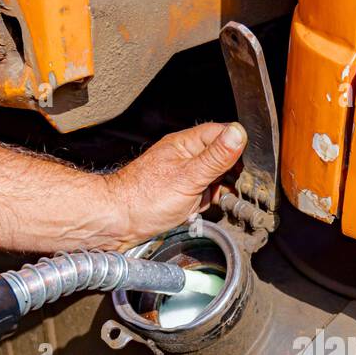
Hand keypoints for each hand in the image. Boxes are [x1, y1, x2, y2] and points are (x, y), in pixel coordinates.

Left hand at [105, 122, 247, 243]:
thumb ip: (216, 157)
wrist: (116, 221)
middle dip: (223, 177)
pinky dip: (199, 204)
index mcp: (185, 144)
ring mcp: (179, 174)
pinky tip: (190, 211)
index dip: (235, 148)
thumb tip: (238, 133)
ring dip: (211, 193)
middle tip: (214, 189)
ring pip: (210, 179)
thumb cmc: (144, 199)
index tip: (239, 167)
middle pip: (219, 158)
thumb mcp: (189, 177)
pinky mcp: (175, 192)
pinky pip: (198, 194)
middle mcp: (183, 156)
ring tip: (197, 202)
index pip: (221, 133)